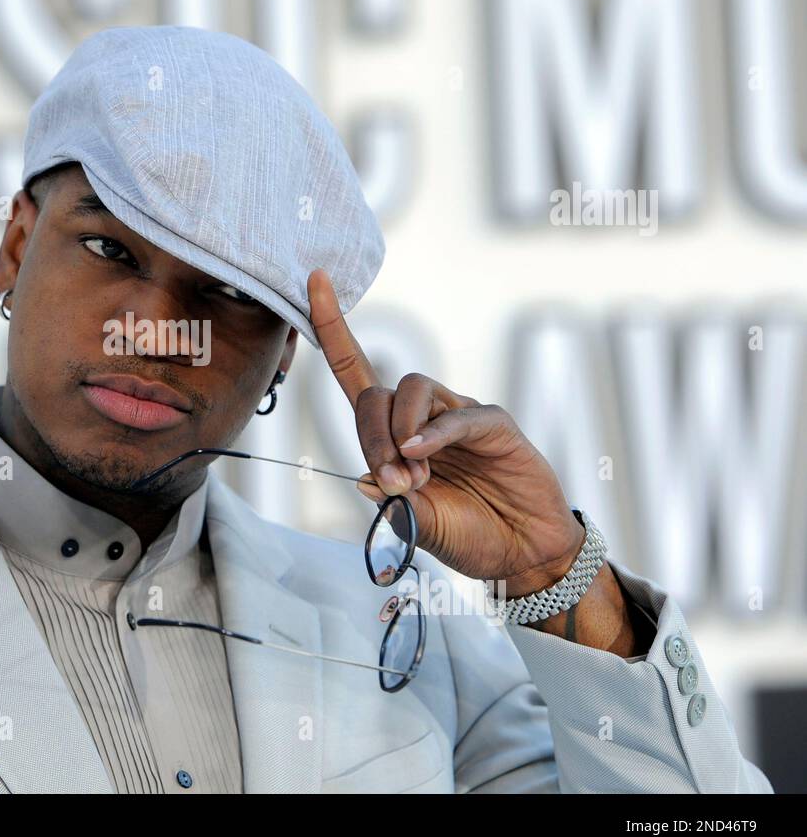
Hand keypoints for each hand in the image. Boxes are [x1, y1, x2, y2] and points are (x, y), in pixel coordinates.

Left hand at [306, 269, 584, 594]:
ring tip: (414, 477)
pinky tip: (421, 457)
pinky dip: (434, 434)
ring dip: (398, 431)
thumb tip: (365, 477)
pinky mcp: (494, 424)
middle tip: (391, 480)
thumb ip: (389, 502)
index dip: (332, 329)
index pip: (354, 373)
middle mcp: (423, 416)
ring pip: (411, 389)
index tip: (314, 283)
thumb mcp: (415, 525)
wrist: (522, 554)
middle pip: (374, 393)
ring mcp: (459, 416)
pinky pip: (457, 416)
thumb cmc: (467, 535)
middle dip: (371, 435)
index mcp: (394, 434)